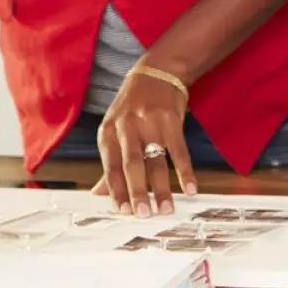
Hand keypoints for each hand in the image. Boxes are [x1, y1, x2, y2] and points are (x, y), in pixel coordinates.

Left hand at [92, 66, 196, 216]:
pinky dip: (185, 171)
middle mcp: (127, 127)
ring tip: (167, 209)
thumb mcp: (115, 130)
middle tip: (143, 214)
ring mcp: (150, 122)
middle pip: (132, 164)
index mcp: (108, 132)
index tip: (122, 211)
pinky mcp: (171, 120)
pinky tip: (190, 188)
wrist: (156, 72)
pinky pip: (179, 150)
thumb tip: (98, 194)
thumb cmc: (131, 107)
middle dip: (137, 191)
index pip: (110, 167)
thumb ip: (109, 163)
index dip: (116, 190)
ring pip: (156, 160)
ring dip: (162, 188)